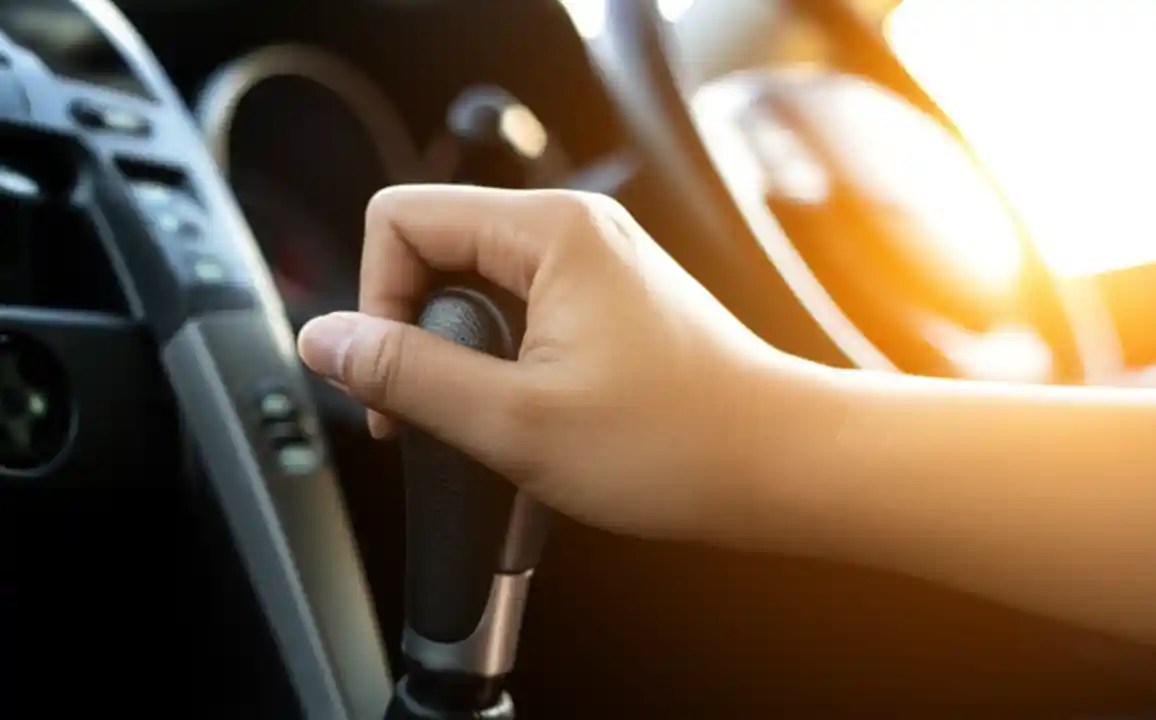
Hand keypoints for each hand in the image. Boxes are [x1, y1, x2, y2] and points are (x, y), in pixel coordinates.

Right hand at [297, 186, 778, 540]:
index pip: (402, 219)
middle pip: (434, 247)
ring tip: (490, 419)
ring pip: (474, 283)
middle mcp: (573, 230)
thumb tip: (326, 339)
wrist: (778, 464)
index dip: (376, 300)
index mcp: (549, 231)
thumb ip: (408, 374)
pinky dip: (500, 358)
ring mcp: (594, 263)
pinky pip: (519, 307)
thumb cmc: (676, 443)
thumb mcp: (516, 421)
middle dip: (414, 329)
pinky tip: (523, 412)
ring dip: (460, 352)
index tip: (394, 379)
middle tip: (433, 409)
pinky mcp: (607, 300)